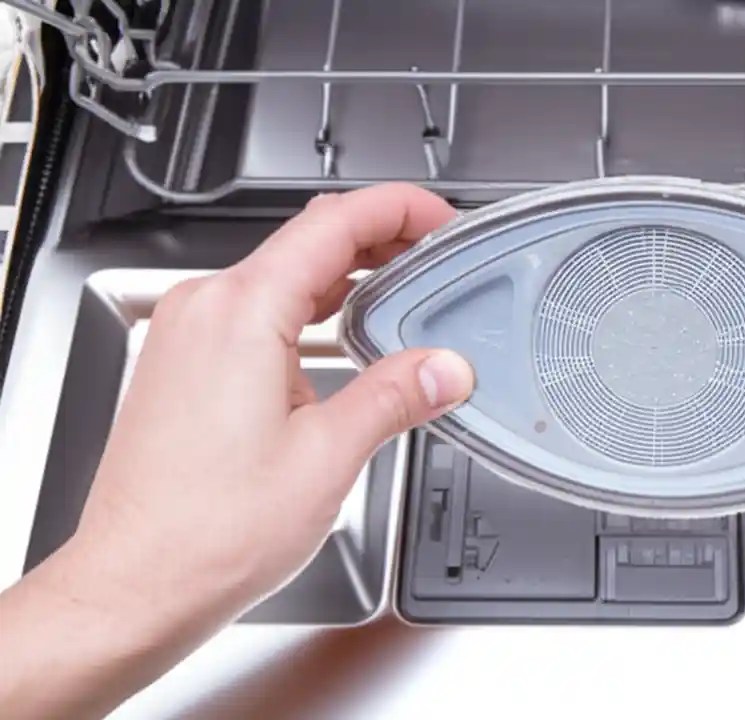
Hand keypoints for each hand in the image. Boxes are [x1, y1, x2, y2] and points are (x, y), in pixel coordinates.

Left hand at [0, 184, 473, 718]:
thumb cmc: (205, 531)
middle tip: (435, 257)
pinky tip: (343, 339)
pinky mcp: (182, 364)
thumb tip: (445, 368)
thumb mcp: (328, 457)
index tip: (438, 217)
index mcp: (240, 312)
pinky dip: (308, 310)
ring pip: (280, 275)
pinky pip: (254, 310)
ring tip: (402, 296)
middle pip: (307, 241)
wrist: (135, 584)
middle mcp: (204, 309)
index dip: (397, 209)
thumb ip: (395, 397)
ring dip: (344, 277)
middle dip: (379, 240)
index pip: (333, 223)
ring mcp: (186, 334)